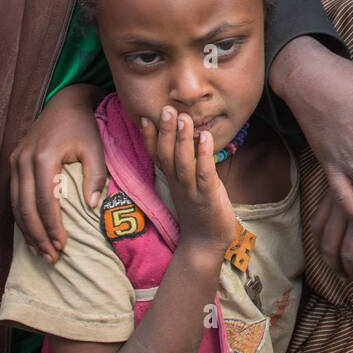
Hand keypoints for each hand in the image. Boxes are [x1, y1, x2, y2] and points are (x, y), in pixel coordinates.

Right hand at [10, 83, 106, 263]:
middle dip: (38, 236)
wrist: (66, 102)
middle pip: (25, 208)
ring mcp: (15, 161)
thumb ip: (95, 177)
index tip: (63, 246)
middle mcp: (23, 160)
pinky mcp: (13, 162)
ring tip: (41, 252)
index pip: (45, 201)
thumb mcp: (96, 148)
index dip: (52, 227)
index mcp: (43, 157)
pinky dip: (22, 218)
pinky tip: (32, 234)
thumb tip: (91, 207)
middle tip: (52, 258)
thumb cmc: (84, 126)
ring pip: (15, 205)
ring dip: (27, 231)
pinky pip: (14, 196)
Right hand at [143, 107, 237, 253]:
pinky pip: (204, 174)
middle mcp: (178, 184)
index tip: (145, 116)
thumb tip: (187, 142)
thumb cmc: (201, 211)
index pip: (157, 156)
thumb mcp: (189, 186)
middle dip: (165, 132)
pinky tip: (205, 137)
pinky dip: (204, 155)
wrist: (205, 245)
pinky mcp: (207, 197)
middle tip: (165, 108)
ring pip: (183, 163)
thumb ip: (186, 166)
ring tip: (183, 118)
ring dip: (182, 140)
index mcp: (173, 180)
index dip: (150, 137)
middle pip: (167, 155)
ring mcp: (191, 191)